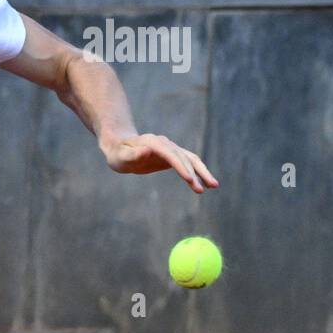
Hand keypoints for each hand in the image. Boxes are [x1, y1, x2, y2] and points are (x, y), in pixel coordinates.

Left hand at [101, 133, 219, 192]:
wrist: (120, 146)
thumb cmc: (118, 153)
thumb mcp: (121, 156)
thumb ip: (133, 154)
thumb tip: (147, 150)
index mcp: (153, 143)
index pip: (171, 155)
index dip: (180, 167)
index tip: (189, 179)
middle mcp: (165, 144)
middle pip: (184, 157)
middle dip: (194, 173)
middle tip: (203, 189)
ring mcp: (171, 149)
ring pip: (191, 159)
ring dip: (202, 172)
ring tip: (214, 186)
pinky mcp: (173, 156)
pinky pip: (189, 163)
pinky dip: (198, 172)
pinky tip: (206, 184)